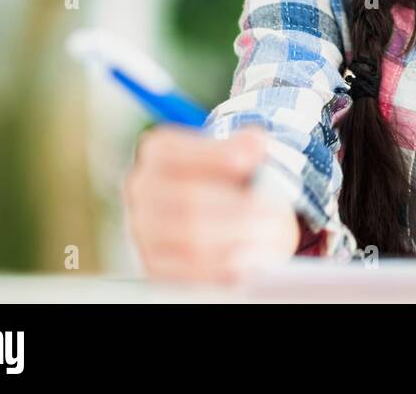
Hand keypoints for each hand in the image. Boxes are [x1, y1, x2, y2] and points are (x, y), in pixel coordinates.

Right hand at [123, 125, 300, 283]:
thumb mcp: (238, 154)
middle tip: (273, 211)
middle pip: (187, 200)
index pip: (173, 152)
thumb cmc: (228, 177)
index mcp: (158, 152)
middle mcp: (142, 188)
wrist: (218, 213)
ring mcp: (143, 228)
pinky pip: (188, 271)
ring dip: (236, 237)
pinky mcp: (155, 264)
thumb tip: (254, 144)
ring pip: (189, 238)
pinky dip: (223, 266)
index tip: (248, 160)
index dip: (212, 156)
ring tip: (270, 234)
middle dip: (236, 206)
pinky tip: (249, 260)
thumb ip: (245, 146)